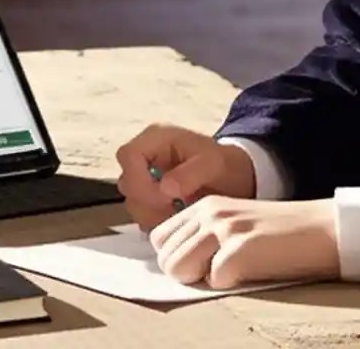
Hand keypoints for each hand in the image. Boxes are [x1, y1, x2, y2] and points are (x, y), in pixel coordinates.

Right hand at [115, 123, 255, 230]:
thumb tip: (165, 188)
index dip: (139, 179)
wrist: (233, 178)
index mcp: (155, 138)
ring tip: (181, 211)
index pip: (128, 155)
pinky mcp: (149, 199)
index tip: (165, 196)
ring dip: (155, 214)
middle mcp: (144, 157)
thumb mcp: (213, 162)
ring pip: (133, 203)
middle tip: (176, 206)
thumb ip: (191, 172)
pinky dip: (159, 221)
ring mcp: (144, 179)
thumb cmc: (223, 163)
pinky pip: (142, 216)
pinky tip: (178, 216)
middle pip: (127, 183)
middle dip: (150, 200)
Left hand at [149, 196, 339, 288]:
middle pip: (166, 258)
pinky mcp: (239, 249)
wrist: (323, 230)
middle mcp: (210, 213)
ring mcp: (224, 229)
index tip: (200, 263)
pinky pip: (213, 281)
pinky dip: (231, 284)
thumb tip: (174, 265)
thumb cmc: (280, 235)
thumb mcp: (235, 224)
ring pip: (179, 268)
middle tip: (220, 269)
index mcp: (205, 205)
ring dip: (202, 279)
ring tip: (233, 270)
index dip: (176, 257)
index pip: (159, 238)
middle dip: (188, 273)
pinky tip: (253, 270)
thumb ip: (203, 236)